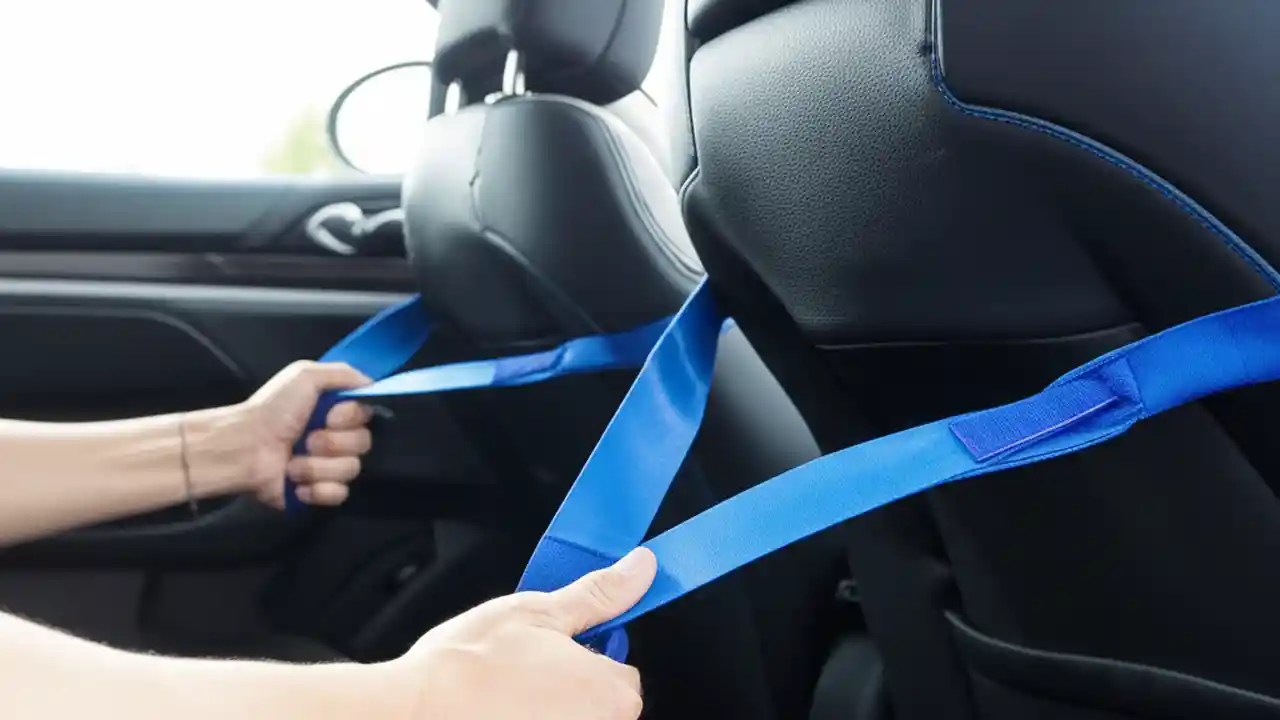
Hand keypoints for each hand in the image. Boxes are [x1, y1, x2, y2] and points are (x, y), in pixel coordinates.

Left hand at [238, 361, 373, 508]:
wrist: (244, 447)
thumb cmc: (273, 409)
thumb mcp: (305, 375)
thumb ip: (344, 373)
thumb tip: (372, 384)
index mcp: (336, 413)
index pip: (368, 417)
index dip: (351, 418)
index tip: (330, 416)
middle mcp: (337, 439)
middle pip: (364, 444)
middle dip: (333, 443)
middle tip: (306, 439)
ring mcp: (329, 468)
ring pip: (351, 470)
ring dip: (318, 465)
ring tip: (292, 462)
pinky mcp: (319, 492)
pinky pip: (339, 494)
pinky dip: (317, 488)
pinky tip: (296, 482)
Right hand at [394, 548, 656, 719]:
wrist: (412, 712)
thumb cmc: (469, 665)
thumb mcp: (538, 611)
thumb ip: (599, 594)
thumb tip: (641, 569)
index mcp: (611, 694)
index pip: (623, 674)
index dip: (587, 658)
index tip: (554, 652)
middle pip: (599, 708)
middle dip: (569, 692)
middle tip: (523, 675)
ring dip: (547, 714)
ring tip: (504, 701)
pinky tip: (495, 716)